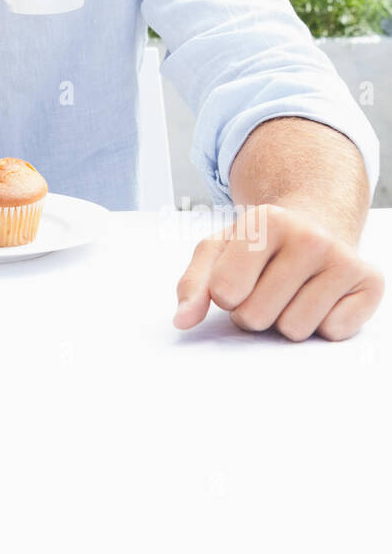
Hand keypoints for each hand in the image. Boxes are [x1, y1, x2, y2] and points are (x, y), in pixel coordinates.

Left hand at [173, 202, 383, 340]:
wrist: (316, 222)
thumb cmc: (261, 242)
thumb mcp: (219, 250)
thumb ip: (194, 283)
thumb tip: (183, 320)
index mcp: (266, 221)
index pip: (225, 292)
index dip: (226, 294)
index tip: (238, 277)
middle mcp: (310, 236)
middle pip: (257, 316)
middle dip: (254, 311)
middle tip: (267, 285)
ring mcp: (343, 259)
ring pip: (294, 330)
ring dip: (286, 319)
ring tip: (292, 290)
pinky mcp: (370, 282)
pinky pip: (332, 332)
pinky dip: (323, 323)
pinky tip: (321, 296)